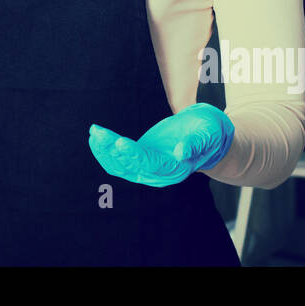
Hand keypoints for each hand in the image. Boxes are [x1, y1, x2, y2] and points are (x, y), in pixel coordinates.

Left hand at [88, 103, 234, 186]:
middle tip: (97, 132)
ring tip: (94, 132)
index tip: (118, 141)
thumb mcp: (207, 133)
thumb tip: (181, 153)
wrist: (208, 136)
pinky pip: (119, 161)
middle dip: (111, 150)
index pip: (150, 164)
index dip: (133, 154)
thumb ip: (195, 143)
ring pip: (120, 166)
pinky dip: (105, 152)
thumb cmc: (210, 132)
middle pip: (130, 166)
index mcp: (176, 169)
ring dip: (104, 151)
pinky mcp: (141, 159)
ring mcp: (148, 169)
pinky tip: (96, 138)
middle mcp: (160, 174)